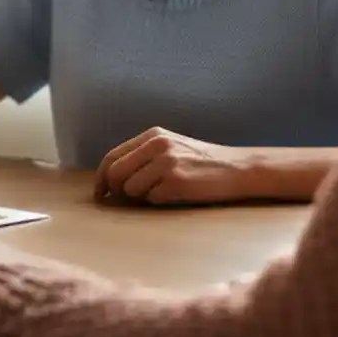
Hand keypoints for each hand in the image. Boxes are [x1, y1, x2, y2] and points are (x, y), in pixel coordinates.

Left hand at [94, 128, 250, 204]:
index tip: (99, 193)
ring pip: (132, 189)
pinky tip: (178, 194)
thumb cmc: (201, 162)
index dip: (101, 177)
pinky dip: (160, 201)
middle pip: (115, 174)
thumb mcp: (170, 147)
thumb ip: (142, 156)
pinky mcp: (177, 180)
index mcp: (152, 135)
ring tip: (164, 190)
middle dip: (116, 190)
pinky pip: (152, 199)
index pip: (112, 157)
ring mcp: (167, 162)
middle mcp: (157, 145)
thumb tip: (111, 179)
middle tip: (128, 197)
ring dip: (142, 197)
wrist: (237, 168)